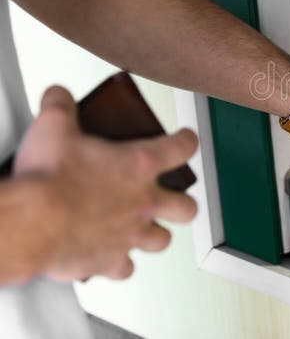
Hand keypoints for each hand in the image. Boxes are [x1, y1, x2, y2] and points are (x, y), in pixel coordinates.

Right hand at [14, 86, 197, 281]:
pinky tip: (109, 257)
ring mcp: (129, 235)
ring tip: (144, 229)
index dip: (186, 141)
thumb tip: (59, 95)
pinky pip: (125, 269)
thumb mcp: (53, 127)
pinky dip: (118, 264)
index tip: (186, 140)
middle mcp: (143, 202)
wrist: (29, 225)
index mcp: (139, 165)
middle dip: (182, 203)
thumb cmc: (47, 178)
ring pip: (162, 240)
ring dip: (155, 235)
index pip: (181, 147)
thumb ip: (60, 106)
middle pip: (186, 207)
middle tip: (172, 198)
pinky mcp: (109, 261)